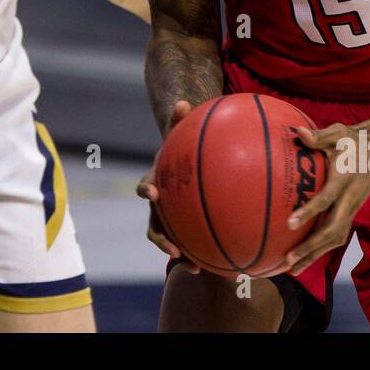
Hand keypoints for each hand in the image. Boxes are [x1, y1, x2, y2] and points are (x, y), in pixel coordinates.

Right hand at [138, 100, 198, 270]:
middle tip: (173, 250)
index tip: (152, 194)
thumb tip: (183, 100)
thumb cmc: (184, 146)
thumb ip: (180, 119)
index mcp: (156, 181)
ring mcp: (170, 218)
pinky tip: (222, 264)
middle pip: (154, 225)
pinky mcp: (184, 226)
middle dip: (161, 240)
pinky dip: (201, 255)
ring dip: (179, 256)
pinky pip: (191, 243)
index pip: (146, 187)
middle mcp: (159, 204)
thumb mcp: (182, 132)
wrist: (182, 162)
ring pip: (170, 241)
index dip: (147, 191)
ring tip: (196, 268)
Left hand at [283, 121, 369, 276]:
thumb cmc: (354, 140)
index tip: (289, 223)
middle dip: (311, 247)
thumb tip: (298, 133)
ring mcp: (353, 209)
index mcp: (345, 180)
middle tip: (289, 259)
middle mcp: (351, 199)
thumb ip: (319, 136)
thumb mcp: (339, 133)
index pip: (326, 199)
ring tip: (294, 269)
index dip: (309, 212)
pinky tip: (304, 259)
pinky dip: (321, 249)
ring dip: (316, 255)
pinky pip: (337, 235)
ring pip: (336, 238)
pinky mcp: (351, 214)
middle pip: (332, 230)